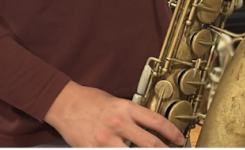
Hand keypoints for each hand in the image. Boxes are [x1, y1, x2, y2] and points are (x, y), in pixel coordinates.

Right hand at [44, 81, 185, 147]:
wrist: (64, 103)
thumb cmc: (89, 100)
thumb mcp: (115, 101)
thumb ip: (131, 115)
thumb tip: (148, 127)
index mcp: (126, 108)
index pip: (156, 122)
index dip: (172, 133)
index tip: (179, 140)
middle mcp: (119, 124)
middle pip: (150, 143)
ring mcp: (106, 139)